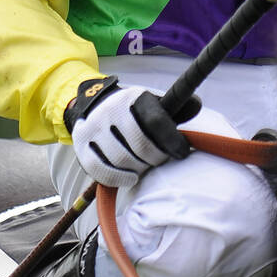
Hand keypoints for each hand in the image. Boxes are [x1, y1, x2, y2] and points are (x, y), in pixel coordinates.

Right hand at [64, 75, 200, 189]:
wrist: (94, 106)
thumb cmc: (134, 112)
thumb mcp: (155, 104)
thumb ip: (177, 108)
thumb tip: (196, 104)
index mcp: (134, 98)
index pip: (156, 122)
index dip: (172, 141)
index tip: (181, 152)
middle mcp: (111, 109)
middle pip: (140, 145)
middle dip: (155, 158)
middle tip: (159, 160)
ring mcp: (94, 127)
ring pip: (122, 160)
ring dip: (138, 169)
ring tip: (143, 166)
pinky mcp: (81, 144)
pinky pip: (101, 170)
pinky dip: (118, 179)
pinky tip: (130, 178)